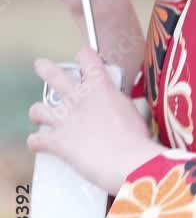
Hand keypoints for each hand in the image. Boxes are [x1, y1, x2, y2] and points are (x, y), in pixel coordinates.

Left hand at [29, 47, 155, 196]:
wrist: (129, 160)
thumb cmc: (137, 138)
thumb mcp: (134, 112)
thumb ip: (122, 105)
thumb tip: (123, 108)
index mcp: (101, 88)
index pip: (89, 60)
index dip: (86, 57)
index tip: (85, 57)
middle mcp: (79, 99)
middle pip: (55, 76)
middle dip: (46, 69)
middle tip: (40, 65)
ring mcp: (65, 120)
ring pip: (39, 109)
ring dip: (38, 112)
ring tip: (38, 116)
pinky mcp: (57, 141)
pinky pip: (36, 139)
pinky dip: (35, 141)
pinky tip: (37, 143)